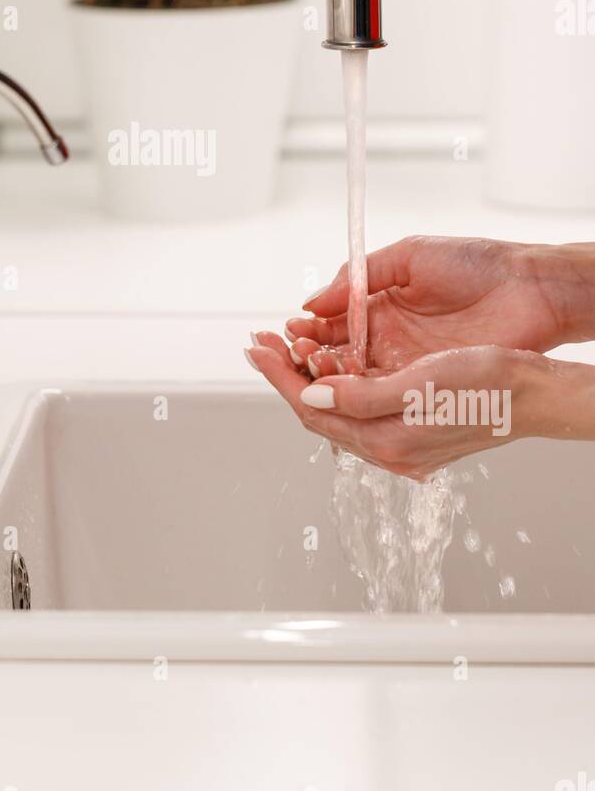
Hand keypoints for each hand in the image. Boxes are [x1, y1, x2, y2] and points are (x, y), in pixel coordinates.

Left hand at [245, 339, 594, 479]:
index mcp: (385, 441)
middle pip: (319, 412)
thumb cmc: (486, 384)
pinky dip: (339, 382)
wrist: (533, 393)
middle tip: (262, 341)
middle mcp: (389, 449)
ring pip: (339, 410)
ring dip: (310, 377)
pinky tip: (333, 361)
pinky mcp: (414, 429)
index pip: (311, 410)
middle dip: (287, 374)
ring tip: (289, 345)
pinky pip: (361, 408)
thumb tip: (311, 397)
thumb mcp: (419, 385)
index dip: (280, 376)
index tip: (256, 348)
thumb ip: (360, 396)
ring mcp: (402, 443)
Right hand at [284, 236, 593, 375]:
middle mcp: (389, 341)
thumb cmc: (477, 264)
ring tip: (304, 364)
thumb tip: (312, 301)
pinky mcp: (426, 384)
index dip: (304, 332)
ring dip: (324, 375)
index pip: (330, 326)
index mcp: (381, 308)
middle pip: (334, 358)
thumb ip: (358, 278)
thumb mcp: (409, 257)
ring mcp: (407, 365)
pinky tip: (337, 382)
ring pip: (353, 380)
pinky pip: (383, 394)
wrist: (530, 288)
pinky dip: (356, 392)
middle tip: (283, 353)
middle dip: (304, 357)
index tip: (283, 333)